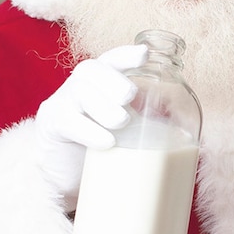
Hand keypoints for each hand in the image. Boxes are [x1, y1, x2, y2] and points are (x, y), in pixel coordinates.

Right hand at [32, 44, 145, 207]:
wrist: (66, 179)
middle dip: (113, 79)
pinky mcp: (51, 129)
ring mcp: (61, 106)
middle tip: (130, 96)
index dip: (125, 55)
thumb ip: (145, 121)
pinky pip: (66, 120)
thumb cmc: (102, 150)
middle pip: (90, 70)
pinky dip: (89, 130)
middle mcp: (77, 90)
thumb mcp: (126, 131)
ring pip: (77, 91)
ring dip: (104, 105)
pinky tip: (107, 142)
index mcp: (98, 86)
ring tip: (121, 122)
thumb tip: (182, 123)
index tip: (145, 54)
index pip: (108, 61)